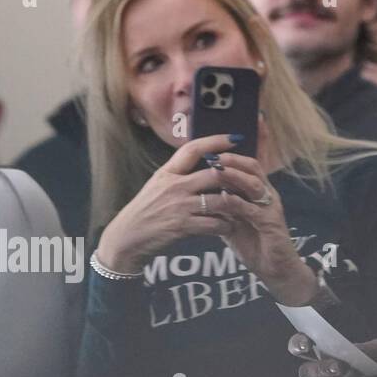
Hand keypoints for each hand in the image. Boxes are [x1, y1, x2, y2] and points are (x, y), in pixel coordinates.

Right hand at [96, 134, 252, 273]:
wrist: (126, 239)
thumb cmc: (146, 211)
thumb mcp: (157, 185)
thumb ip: (179, 174)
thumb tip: (206, 161)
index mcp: (167, 173)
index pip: (193, 149)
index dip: (216, 140)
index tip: (235, 137)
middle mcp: (174, 186)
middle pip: (215, 173)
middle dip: (236, 177)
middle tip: (250, 181)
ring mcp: (178, 206)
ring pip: (220, 200)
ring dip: (235, 205)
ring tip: (242, 207)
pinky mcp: (182, 226)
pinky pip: (215, 223)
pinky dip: (225, 225)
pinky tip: (228, 226)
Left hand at [207, 151, 314, 303]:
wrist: (274, 267)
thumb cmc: (253, 243)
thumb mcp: (233, 220)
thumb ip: (221, 206)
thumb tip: (200, 192)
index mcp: (258, 192)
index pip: (247, 166)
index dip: (232, 156)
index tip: (211, 150)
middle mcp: (267, 195)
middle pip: (253, 168)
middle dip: (233, 160)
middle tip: (213, 155)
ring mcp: (271, 208)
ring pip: (255, 185)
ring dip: (236, 176)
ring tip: (218, 170)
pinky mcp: (271, 223)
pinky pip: (253, 209)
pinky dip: (238, 202)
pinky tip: (224, 199)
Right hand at [289, 334, 376, 376]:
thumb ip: (357, 349)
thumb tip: (338, 351)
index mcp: (333, 354)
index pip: (305, 347)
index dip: (299, 344)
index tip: (307, 342)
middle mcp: (329, 374)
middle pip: (306, 373)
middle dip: (316, 369)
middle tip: (337, 366)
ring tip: (353, 375)